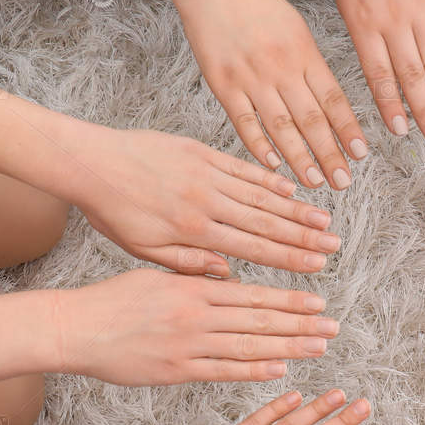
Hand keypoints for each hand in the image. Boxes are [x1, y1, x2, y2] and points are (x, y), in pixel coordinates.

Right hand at [50, 267, 336, 384]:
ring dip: (288, 348)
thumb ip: (194, 276)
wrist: (74, 327)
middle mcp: (196, 314)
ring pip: (249, 345)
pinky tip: (280, 369)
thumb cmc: (113, 300)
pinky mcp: (176, 371)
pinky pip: (223, 371)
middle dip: (300, 324)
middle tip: (333, 328)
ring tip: (318, 347)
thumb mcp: (156, 274)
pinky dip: (253, 370)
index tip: (318, 303)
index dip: (289, 300)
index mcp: (193, 287)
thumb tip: (227, 274)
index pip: (253, 294)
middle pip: (260, 319)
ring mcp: (188, 344)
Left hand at [62, 127, 340, 276]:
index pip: (253, 248)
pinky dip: (269, 178)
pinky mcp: (200, 151)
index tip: (316, 267)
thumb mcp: (144, 250)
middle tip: (334, 247)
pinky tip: (292, 187)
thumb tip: (227, 274)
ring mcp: (207, 174)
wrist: (90, 162)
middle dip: (304, 237)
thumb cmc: (113, 212)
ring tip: (324, 220)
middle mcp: (207, 202)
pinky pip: (243, 167)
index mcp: (194, 231)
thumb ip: (188, 263)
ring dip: (296, 209)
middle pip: (267, 223)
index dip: (289, 259)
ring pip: (261, 195)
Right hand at [177, 0, 367, 189]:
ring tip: (315, 182)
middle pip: (312, 119)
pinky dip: (260, 146)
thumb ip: (311, 64)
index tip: (361, 154)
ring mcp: (251, 77)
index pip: (333, 98)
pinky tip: (274, 164)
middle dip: (330, 154)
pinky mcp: (222, 84)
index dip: (348, 129)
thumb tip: (330, 102)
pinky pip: (245, 122)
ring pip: (281, 127)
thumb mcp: (295, 27)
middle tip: (343, 182)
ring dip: (301, 159)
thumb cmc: (255, 3)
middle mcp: (281, 67)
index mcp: (304, 52)